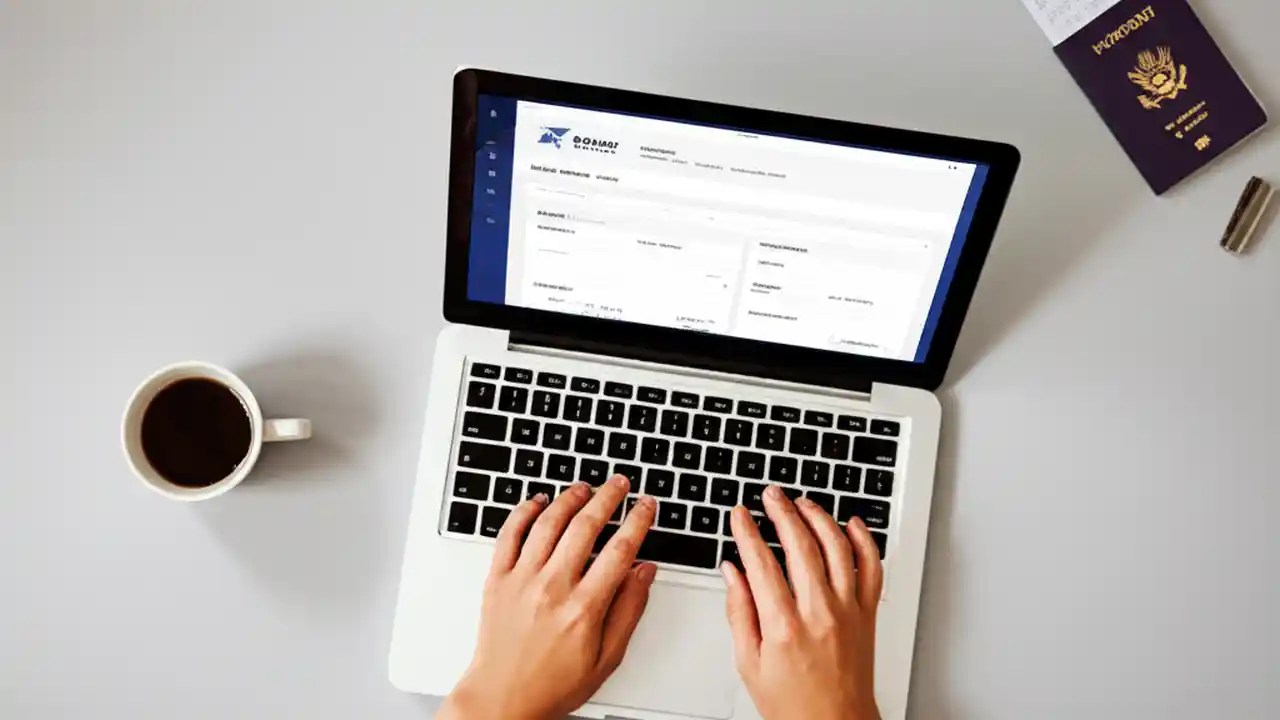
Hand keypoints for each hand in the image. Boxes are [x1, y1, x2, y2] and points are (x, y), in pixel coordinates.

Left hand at [439, 475, 657, 719]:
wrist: (502, 699)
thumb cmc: (553, 685)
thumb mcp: (607, 657)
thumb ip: (629, 610)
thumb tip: (645, 572)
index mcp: (584, 608)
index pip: (619, 549)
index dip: (638, 521)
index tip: (646, 506)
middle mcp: (552, 588)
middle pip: (585, 525)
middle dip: (608, 498)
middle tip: (619, 485)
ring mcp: (521, 580)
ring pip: (548, 522)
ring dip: (570, 498)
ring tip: (585, 487)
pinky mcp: (497, 579)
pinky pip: (509, 534)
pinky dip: (524, 511)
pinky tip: (538, 501)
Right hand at [722, 485, 883, 719]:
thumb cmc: (793, 704)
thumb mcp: (749, 663)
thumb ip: (739, 613)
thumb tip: (732, 573)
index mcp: (784, 627)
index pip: (762, 563)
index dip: (747, 532)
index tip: (739, 514)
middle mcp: (819, 613)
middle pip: (801, 546)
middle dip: (782, 512)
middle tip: (770, 496)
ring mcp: (848, 610)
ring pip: (837, 548)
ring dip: (819, 517)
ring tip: (802, 502)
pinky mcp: (867, 613)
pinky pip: (872, 568)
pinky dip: (864, 540)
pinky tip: (851, 523)